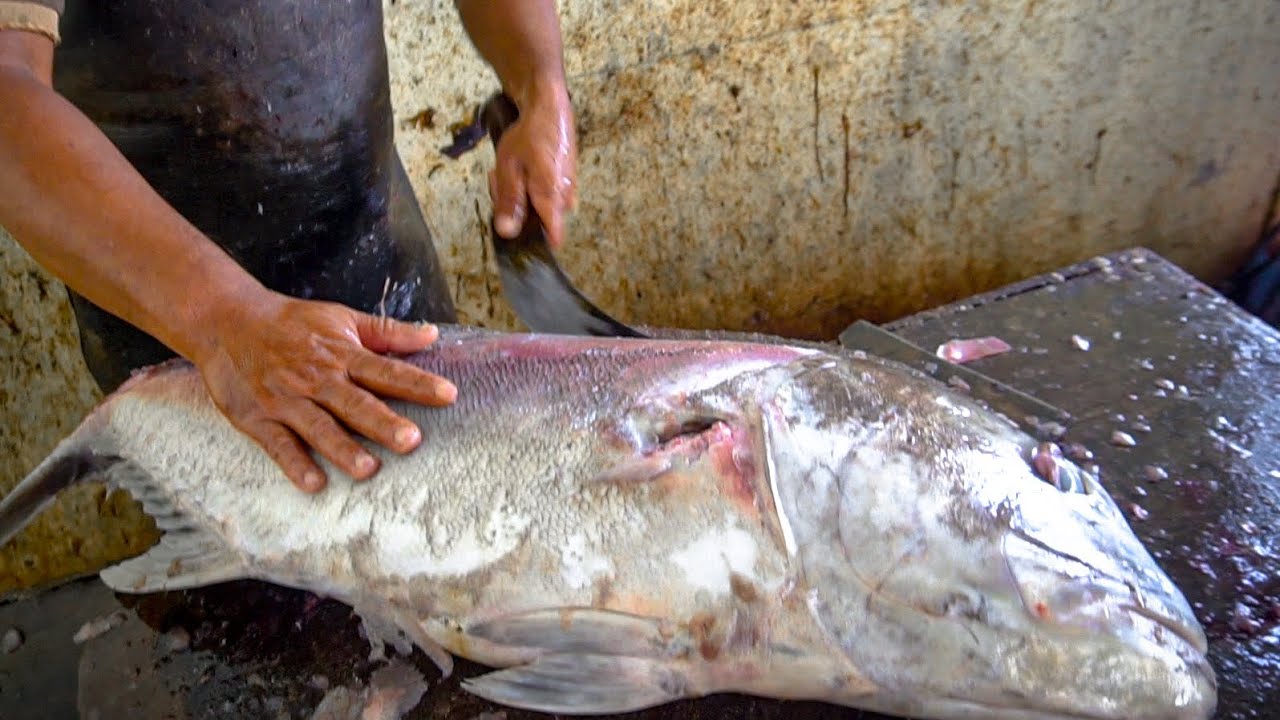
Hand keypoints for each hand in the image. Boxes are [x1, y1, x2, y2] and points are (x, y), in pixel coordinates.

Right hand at [196, 290, 457, 492]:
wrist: (227, 321)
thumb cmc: (292, 323)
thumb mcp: (341, 318)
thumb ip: (387, 332)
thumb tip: (432, 334)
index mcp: (341, 354)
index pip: (386, 369)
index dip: (417, 382)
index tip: (448, 394)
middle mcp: (317, 378)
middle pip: (354, 403)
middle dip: (382, 422)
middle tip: (411, 440)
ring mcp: (287, 400)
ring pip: (318, 427)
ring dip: (342, 448)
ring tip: (368, 469)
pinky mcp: (259, 418)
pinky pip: (278, 444)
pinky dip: (295, 464)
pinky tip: (314, 483)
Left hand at [489, 83, 577, 248]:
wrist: (548, 107)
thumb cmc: (529, 136)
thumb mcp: (508, 169)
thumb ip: (509, 202)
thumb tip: (507, 233)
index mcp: (553, 198)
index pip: (554, 238)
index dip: (534, 244)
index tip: (517, 238)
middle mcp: (566, 198)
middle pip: (538, 221)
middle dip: (516, 208)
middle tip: (500, 183)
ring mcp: (568, 189)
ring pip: (539, 206)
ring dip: (520, 195)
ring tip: (509, 171)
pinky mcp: (565, 180)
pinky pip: (545, 194)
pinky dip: (529, 186)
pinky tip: (520, 168)